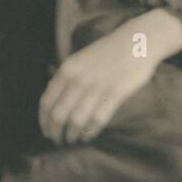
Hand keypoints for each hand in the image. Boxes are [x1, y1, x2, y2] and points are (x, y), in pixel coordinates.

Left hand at [39, 26, 157, 145]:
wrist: (137, 41)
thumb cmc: (107, 51)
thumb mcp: (79, 59)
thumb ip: (66, 78)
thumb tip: (52, 100)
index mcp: (66, 70)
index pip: (46, 101)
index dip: (43, 120)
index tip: (45, 130)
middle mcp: (78, 79)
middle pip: (58, 115)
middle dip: (55, 132)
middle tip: (57, 141)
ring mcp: (96, 87)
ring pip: (76, 120)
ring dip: (71, 135)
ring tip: (71, 140)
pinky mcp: (115, 93)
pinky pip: (97, 119)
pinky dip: (89, 132)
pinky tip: (87, 137)